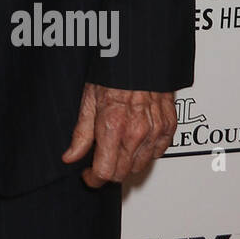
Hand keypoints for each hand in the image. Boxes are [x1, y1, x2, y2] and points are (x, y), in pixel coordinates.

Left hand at [62, 83, 176, 187]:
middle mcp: (136, 133)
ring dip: (126, 164)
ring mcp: (155, 132)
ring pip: (140, 166)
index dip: (94, 179)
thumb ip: (81, 134)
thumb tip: (71, 156)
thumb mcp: (89, 101)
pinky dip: (145, 153)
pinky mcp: (168, 128)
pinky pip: (157, 153)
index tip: (88, 176)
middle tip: (99, 160)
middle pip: (123, 173)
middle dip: (109, 172)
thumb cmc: (113, 75)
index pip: (105, 172)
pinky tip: (135, 140)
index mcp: (113, 127)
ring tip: (116, 147)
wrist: (140, 59)